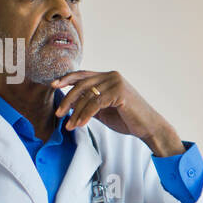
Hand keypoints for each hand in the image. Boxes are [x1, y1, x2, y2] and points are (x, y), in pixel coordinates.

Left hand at [50, 70, 184, 155]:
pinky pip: (95, 104)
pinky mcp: (119, 93)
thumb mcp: (104, 110)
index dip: (67, 79)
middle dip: (67, 99)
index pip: (83, 74)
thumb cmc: (128, 119)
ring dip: (76, 112)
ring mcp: (116, 83)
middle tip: (58, 113)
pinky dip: (85, 115)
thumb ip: (90, 104)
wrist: (148, 127)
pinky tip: (80, 124)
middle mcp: (111, 76)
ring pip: (87, 96)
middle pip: (82, 84)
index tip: (53, 86)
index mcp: (108, 77)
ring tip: (69, 125)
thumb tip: (70, 104)